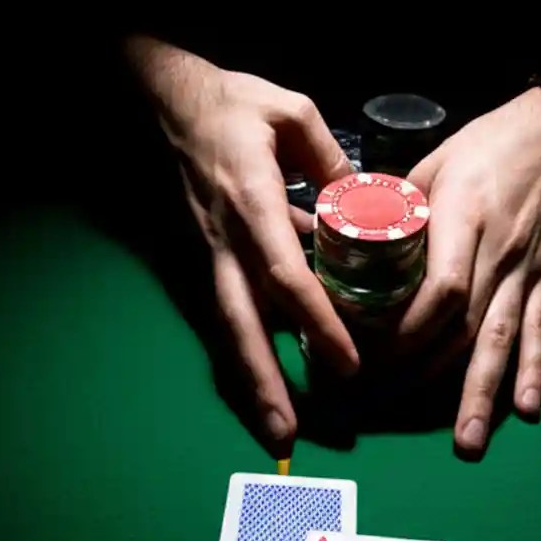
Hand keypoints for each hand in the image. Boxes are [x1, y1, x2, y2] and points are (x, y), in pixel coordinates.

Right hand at [127, 36, 358, 454]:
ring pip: (230, 329)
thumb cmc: (235, 106)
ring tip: (277, 432)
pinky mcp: (211, 261)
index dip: (316, 322)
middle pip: (243, 322)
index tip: (348, 361)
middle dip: (265, 381)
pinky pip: (233, 315)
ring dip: (251, 382)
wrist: (171, 105)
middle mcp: (226, 239)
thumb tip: (369, 204)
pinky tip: (272, 389)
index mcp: (249, 201)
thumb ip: (332, 159)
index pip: (284, 273)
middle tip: (289, 435)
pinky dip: (251, 355)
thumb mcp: (293, 112)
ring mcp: (213, 255)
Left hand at [399, 87, 540, 456]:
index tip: (372, 354)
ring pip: (502, 340)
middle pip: (464, 327)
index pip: (441, 289)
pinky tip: (525, 410)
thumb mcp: (431, 164)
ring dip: (481, 393)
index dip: (409, 330)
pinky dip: (534, 371)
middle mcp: (500, 253)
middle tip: (388, 405)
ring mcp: (528, 270)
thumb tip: (352, 242)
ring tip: (467, 441)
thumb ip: (396, 210)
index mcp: (466, 218)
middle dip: (425, 372)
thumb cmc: (484, 144)